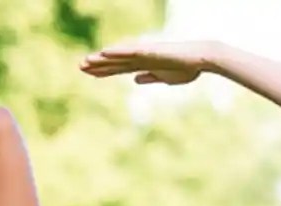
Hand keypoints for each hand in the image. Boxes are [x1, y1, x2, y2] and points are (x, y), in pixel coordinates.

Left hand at [79, 40, 220, 84]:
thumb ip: (150, 77)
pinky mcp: (151, 51)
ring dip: (102, 59)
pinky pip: (131, 51)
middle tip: (79, 66)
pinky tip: (105, 52)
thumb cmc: (187, 68)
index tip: (89, 73)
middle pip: (115, 62)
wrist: (201, 59)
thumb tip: (135, 80)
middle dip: (97, 65)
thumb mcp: (164, 77)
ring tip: (86, 61)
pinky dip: (117, 51)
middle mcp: (141, 57)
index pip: (119, 69)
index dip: (104, 71)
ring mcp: (145, 53)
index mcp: (144, 65)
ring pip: (119, 56)